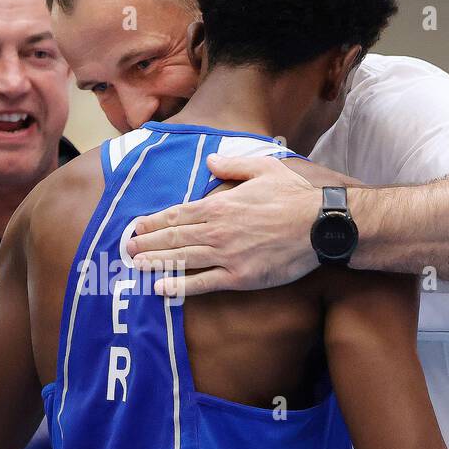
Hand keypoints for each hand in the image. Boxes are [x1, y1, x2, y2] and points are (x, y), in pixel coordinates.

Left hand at [127, 154, 322, 296]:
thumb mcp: (264, 168)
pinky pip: (203, 283)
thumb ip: (233, 164)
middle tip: (126, 248)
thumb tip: (212, 160)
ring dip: (156, 262)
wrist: (321, 225)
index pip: (179, 213)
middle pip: (175, 237)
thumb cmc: (295, 196)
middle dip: (147, 242)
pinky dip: (180, 286)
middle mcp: (218, 230)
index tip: (137, 225)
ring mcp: (227, 255)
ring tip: (136, 265)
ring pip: (183, 259)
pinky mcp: (240, 277)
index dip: (155, 221)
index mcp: (221, 204)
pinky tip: (162, 288)